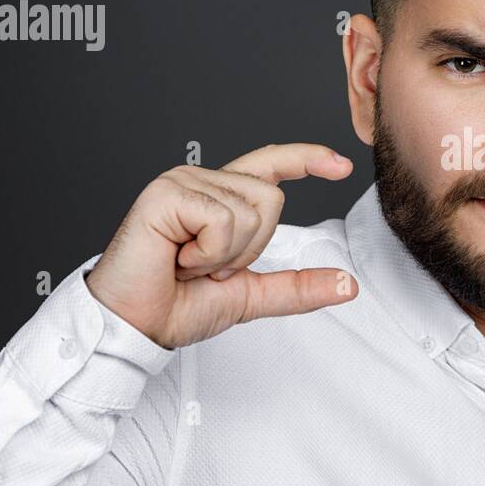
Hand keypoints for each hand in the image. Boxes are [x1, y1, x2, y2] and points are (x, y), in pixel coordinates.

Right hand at [84, 143, 358, 348]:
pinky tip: (177, 258)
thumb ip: (299, 286)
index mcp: (221, 198)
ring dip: (225, 255)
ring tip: (188, 264)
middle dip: (250, 248)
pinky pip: (222, 220)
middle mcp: (202, 181)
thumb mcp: (253, 294)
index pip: (271, 165)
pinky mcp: (166, 193)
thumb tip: (348, 285)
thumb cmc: (178, 305)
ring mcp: (182, 182)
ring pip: (250, 211)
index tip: (341, 166)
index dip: (308, 160)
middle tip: (207, 268)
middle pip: (272, 197)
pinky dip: (208, 253)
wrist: (136, 325)